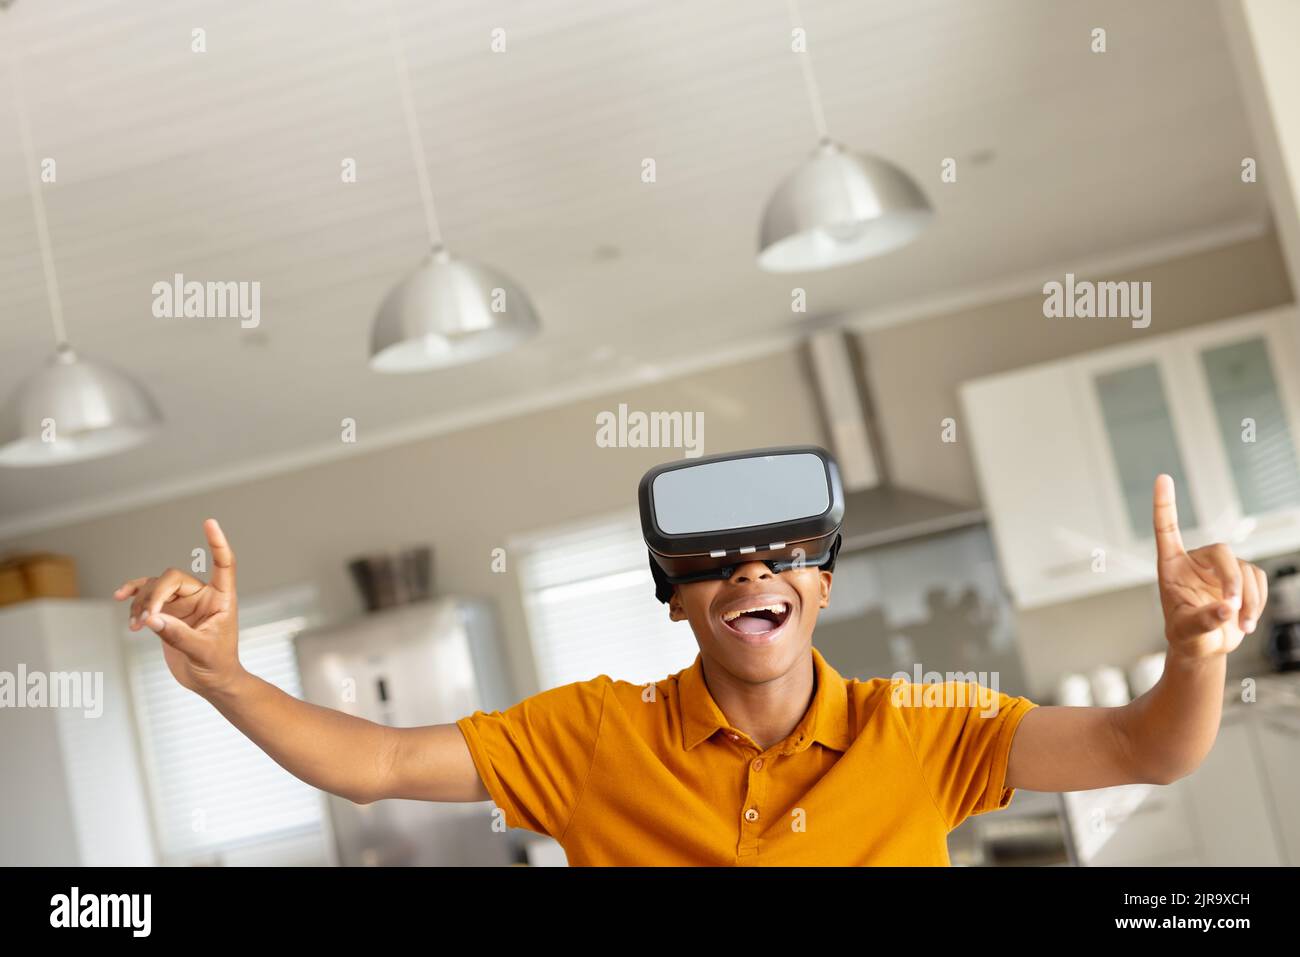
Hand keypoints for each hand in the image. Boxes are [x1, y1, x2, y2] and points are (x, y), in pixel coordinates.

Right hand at [114, 519, 243, 695]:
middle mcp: (202, 595)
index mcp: (221, 598)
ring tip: (136, 624)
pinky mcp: (167, 612)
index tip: (209, 523)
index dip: (217, 544)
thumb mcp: (201, 651)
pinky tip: (123, 600)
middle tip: (145, 618)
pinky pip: (147, 597)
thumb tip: (151, 617)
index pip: (223, 564)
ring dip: (141, 602)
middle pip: (173, 578)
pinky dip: (135, 599)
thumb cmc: (217, 665)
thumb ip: (177, 634)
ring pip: (156, 587)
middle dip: (155, 594)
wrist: (210, 682)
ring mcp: (183, 602)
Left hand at [1153, 474, 1267, 658]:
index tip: (1162, 478)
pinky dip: (1258, 601)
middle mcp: (1196, 561)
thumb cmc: (1186, 635)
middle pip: (1221, 552)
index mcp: (1171, 566)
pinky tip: (1247, 620)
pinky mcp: (1241, 577)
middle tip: (1232, 608)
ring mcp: (1220, 568)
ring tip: (1241, 626)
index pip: (1166, 529)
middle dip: (1231, 580)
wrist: (1204, 646)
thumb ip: (1203, 621)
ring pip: (1244, 570)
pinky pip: (1258, 580)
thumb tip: (1226, 610)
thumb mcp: (1187, 632)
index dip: (1164, 504)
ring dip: (1248, 599)